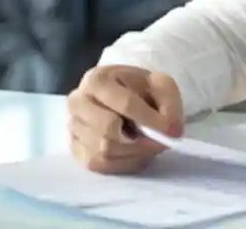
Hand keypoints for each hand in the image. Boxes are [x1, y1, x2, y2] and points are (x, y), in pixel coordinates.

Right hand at [67, 65, 183, 174]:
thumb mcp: (160, 84)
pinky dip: (124, 162)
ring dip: (134, 152)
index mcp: (97, 80)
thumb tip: (171, 131)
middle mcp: (78, 103)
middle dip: (140, 140)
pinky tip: (135, 153)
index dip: (151, 120)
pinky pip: (100, 164)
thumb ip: (169, 104)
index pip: (125, 104)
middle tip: (159, 141)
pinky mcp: (76, 150)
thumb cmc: (139, 89)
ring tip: (147, 144)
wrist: (119, 95)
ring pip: (104, 150)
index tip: (172, 130)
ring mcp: (73, 127)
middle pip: (108, 130)